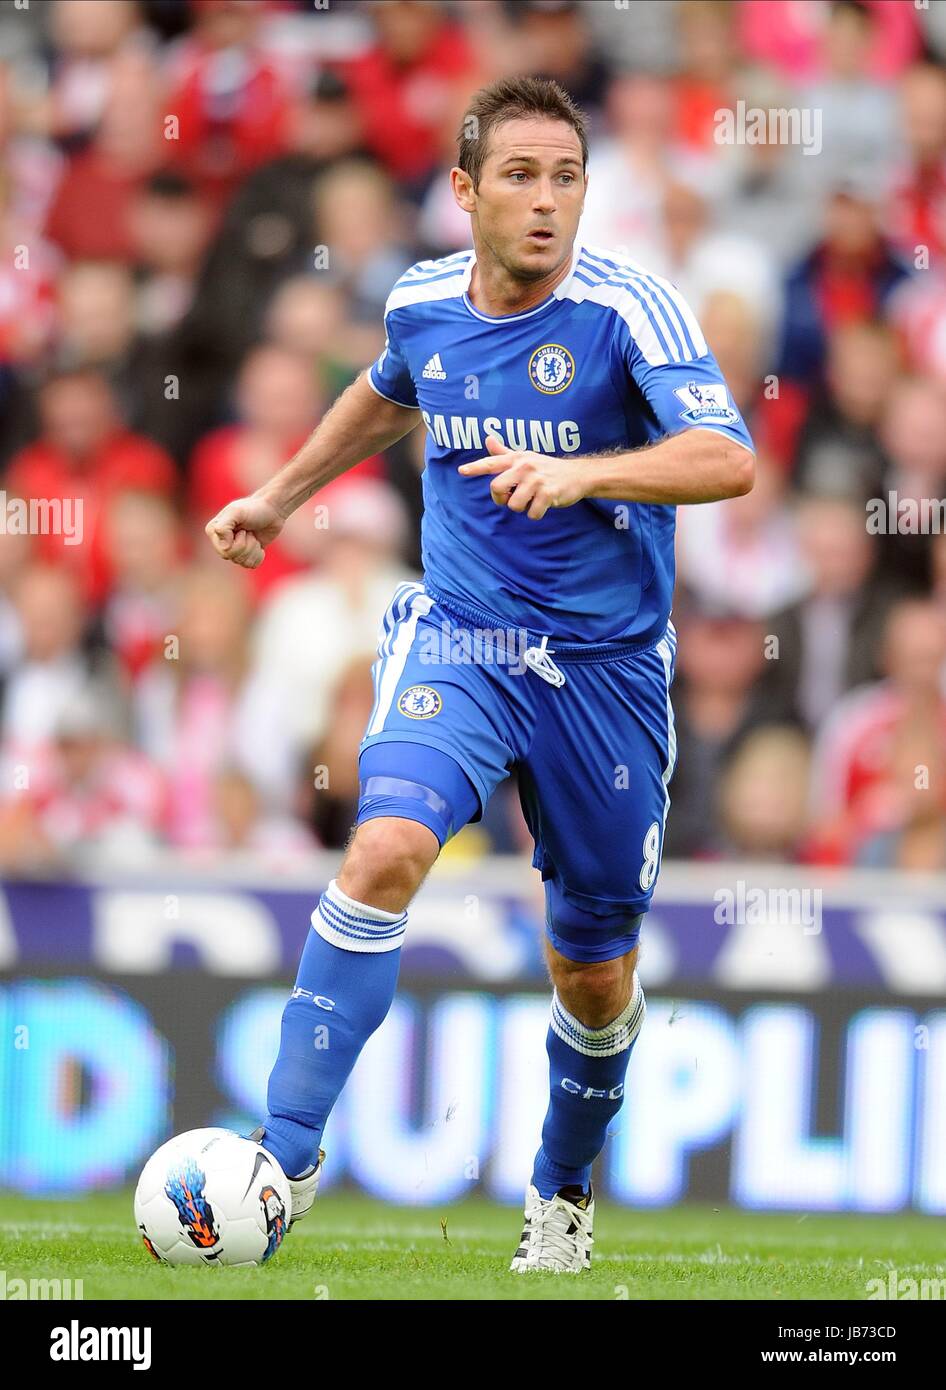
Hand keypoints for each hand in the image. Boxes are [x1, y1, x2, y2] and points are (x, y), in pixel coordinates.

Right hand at [205, 493, 286, 568]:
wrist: (272, 510)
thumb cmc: (253, 509)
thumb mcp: (236, 512)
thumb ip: (224, 526)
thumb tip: (225, 547)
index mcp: (213, 531)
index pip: (224, 551)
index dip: (238, 543)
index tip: (243, 528)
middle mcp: (220, 541)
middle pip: (233, 558)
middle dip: (247, 546)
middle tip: (249, 532)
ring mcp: (233, 549)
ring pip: (242, 562)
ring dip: (253, 549)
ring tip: (253, 535)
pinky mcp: (246, 554)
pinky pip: (251, 565)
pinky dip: (258, 556)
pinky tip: (259, 544)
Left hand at [457, 434, 586, 519]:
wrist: (577, 475)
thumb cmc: (547, 468)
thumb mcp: (526, 458)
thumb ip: (505, 453)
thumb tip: (488, 439)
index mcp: (517, 458)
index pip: (492, 462)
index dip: (476, 467)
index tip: (462, 471)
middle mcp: (525, 467)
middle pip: (496, 487)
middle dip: (501, 499)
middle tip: (511, 498)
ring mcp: (536, 480)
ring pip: (513, 505)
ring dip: (521, 508)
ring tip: (532, 499)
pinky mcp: (548, 494)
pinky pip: (531, 513)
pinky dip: (535, 514)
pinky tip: (543, 505)